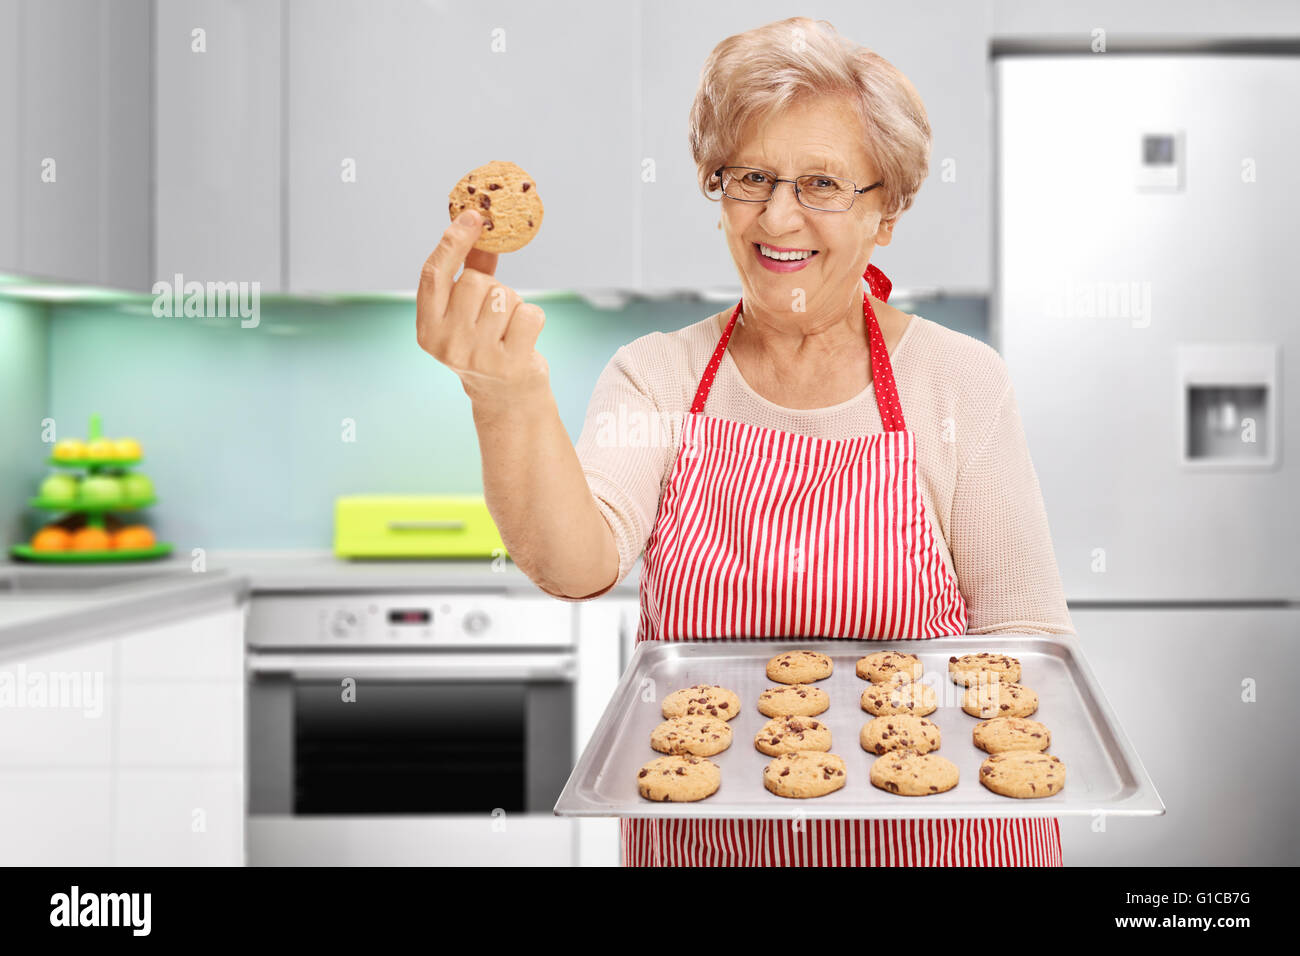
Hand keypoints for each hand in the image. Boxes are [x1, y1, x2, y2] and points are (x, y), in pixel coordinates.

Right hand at [417, 208, 548, 404]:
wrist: (506, 398)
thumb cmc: (486, 345)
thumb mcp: (468, 313)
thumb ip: (470, 270)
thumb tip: (480, 224)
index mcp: (428, 329)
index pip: (434, 274)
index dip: (453, 241)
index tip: (473, 216)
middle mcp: (447, 344)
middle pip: (475, 282)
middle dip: (492, 288)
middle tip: (494, 316)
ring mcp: (477, 356)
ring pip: (505, 296)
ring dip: (514, 305)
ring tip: (508, 329)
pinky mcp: (509, 364)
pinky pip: (530, 313)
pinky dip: (534, 318)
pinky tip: (524, 338)